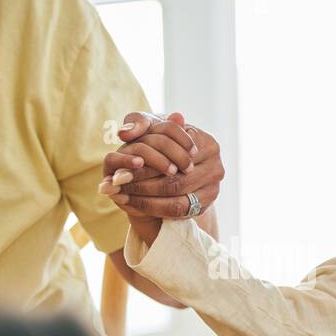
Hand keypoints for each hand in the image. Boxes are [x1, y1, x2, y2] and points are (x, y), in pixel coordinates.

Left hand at [100, 112, 223, 226]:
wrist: (180, 160)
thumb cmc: (164, 138)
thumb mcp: (152, 125)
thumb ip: (138, 123)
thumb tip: (125, 133)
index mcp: (208, 143)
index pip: (173, 158)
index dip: (144, 166)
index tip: (120, 171)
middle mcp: (216, 166)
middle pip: (175, 182)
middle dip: (143, 186)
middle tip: (119, 189)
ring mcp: (214, 188)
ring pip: (176, 201)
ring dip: (146, 201)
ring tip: (122, 198)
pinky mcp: (207, 204)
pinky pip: (179, 212)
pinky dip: (154, 210)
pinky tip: (134, 205)